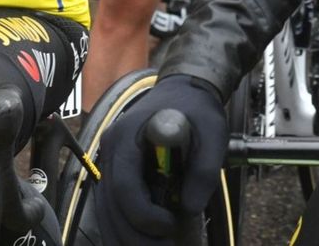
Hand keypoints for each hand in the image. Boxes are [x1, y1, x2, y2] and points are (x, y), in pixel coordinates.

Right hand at [93, 75, 229, 240]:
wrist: (185, 89)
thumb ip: (203, 170)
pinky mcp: (118, 170)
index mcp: (127, 136)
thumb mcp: (212, 134)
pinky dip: (122, 227)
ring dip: (126, 235)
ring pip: (106, 208)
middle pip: (110, 203)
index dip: (143, 213)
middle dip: (134, 234)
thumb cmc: (196, 108)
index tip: (169, 225)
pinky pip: (112, 204)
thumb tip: (189, 207)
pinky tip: (138, 242)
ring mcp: (111, 160)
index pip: (124, 184)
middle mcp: (111, 149)